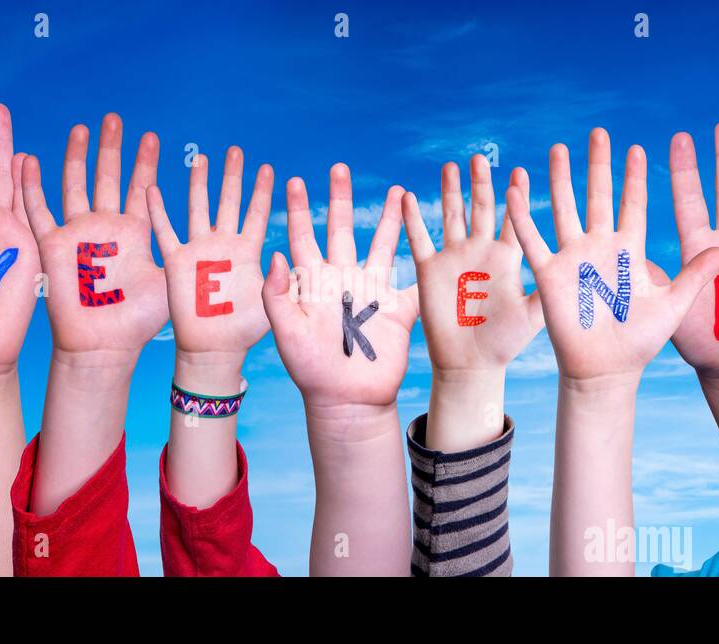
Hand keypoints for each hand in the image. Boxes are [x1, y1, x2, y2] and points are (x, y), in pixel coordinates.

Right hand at [19, 115, 168, 356]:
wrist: (103, 347)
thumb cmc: (139, 322)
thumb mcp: (172, 281)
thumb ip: (190, 255)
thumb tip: (223, 239)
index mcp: (134, 232)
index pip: (141, 187)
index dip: (145, 163)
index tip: (152, 135)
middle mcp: (104, 228)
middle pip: (107, 177)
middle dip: (111, 148)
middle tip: (115, 118)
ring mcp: (77, 235)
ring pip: (74, 185)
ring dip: (76, 157)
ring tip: (81, 129)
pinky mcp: (53, 247)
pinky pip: (37, 212)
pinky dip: (29, 187)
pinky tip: (26, 160)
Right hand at [146, 147, 273, 359]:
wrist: (213, 350)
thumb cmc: (244, 332)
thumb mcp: (272, 306)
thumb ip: (279, 283)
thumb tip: (283, 256)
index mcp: (247, 252)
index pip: (257, 214)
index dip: (262, 192)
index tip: (268, 167)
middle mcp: (222, 245)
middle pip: (227, 202)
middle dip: (232, 176)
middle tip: (236, 150)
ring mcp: (199, 251)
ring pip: (197, 209)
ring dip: (198, 183)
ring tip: (200, 158)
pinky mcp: (176, 263)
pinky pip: (164, 233)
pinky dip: (156, 211)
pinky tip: (149, 187)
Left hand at [262, 165, 416, 407]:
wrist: (346, 402)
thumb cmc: (310, 370)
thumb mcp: (286, 332)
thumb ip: (278, 295)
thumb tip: (277, 254)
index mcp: (313, 283)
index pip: (303, 237)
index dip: (299, 210)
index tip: (296, 181)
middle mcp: (342, 280)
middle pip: (342, 230)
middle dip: (340, 199)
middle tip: (339, 167)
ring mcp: (371, 293)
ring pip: (384, 245)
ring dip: (391, 219)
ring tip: (399, 191)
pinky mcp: (397, 310)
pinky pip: (417, 283)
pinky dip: (430, 263)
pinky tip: (441, 240)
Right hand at [402, 154, 542, 371]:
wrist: (469, 363)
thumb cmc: (505, 342)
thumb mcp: (533, 314)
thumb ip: (547, 289)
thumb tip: (572, 270)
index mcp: (507, 258)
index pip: (512, 219)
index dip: (515, 196)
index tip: (520, 171)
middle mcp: (480, 252)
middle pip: (480, 208)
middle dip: (480, 183)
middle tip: (480, 158)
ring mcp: (454, 259)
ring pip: (451, 215)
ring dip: (450, 191)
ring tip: (450, 166)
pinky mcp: (429, 271)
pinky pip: (419, 239)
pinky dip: (413, 219)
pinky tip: (408, 197)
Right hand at [507, 129, 718, 381]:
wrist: (606, 370)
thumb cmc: (641, 342)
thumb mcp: (676, 304)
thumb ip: (696, 275)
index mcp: (629, 250)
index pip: (632, 204)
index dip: (634, 177)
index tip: (636, 148)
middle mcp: (600, 248)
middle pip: (597, 196)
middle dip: (597, 164)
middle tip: (597, 133)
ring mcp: (573, 259)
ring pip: (564, 208)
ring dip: (561, 179)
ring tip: (559, 149)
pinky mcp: (549, 276)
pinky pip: (533, 241)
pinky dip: (523, 218)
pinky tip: (514, 192)